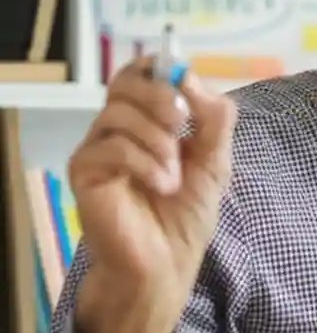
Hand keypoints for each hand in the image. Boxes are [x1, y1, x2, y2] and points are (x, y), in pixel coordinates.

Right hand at [67, 60, 236, 332]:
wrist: (166, 262)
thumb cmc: (187, 214)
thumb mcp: (215, 161)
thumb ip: (213, 119)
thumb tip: (191, 78)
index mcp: (148, 120)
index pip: (142, 73)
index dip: (162, 70)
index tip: (186, 89)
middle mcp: (119, 128)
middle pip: (125, 82)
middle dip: (159, 96)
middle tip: (181, 121)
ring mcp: (98, 148)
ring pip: (119, 114)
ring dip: (158, 141)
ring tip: (175, 176)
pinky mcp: (85, 172)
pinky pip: (110, 146)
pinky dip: (144, 162)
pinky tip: (162, 185)